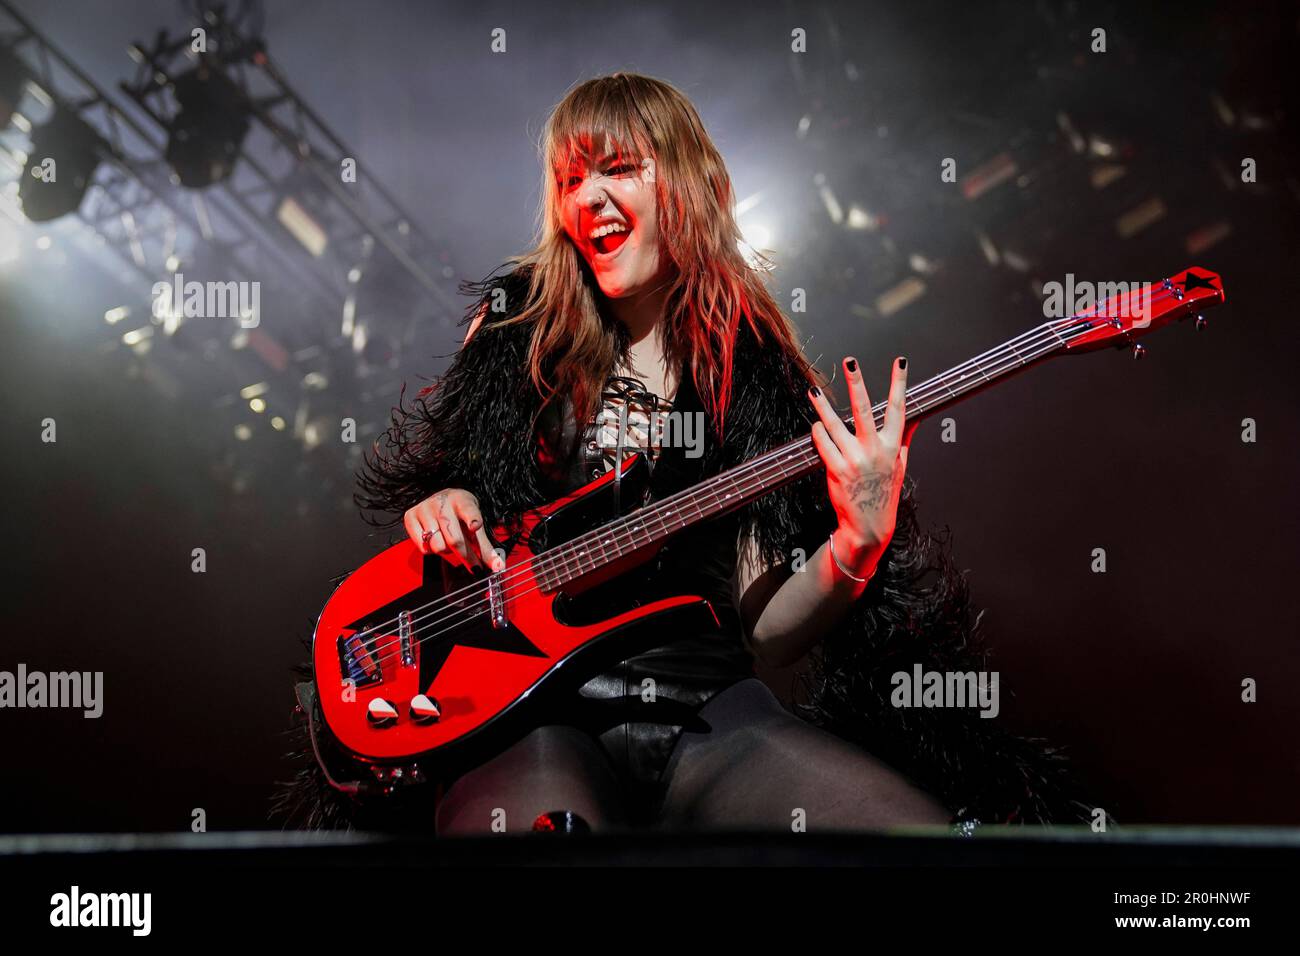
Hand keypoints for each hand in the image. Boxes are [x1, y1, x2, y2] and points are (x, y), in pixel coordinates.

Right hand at [403, 488, 502, 571]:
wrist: (441, 499)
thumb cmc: (460, 515)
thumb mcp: (475, 524)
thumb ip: (485, 547)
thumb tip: (498, 567)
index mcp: (462, 500)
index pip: (469, 511)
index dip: (472, 519)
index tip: (476, 526)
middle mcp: (442, 502)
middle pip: (454, 539)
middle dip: (466, 556)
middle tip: (474, 566)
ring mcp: (424, 508)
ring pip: (438, 546)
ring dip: (446, 551)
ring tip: (448, 541)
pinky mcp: (410, 516)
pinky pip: (423, 548)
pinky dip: (431, 550)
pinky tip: (434, 539)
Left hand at [808, 356, 918, 576]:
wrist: (868, 527)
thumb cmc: (883, 493)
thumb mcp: (899, 466)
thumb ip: (904, 439)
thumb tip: (915, 418)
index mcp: (893, 447)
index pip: (898, 408)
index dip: (899, 383)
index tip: (901, 361)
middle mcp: (875, 450)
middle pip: (864, 409)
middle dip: (857, 383)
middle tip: (850, 361)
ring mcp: (855, 460)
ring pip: (835, 425)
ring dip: (823, 406)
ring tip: (814, 391)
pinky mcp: (837, 470)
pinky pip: (823, 443)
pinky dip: (818, 433)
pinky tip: (816, 425)